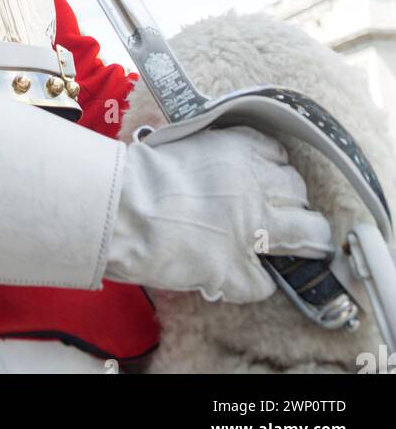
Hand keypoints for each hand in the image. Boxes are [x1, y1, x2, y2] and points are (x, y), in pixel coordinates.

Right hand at [102, 125, 334, 303]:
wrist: (122, 209)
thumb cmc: (139, 175)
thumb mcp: (184, 146)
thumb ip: (213, 157)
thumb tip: (220, 175)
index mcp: (239, 149)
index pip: (279, 157)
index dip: (276, 172)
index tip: (271, 180)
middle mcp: (256, 185)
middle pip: (298, 192)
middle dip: (294, 203)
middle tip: (284, 214)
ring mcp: (252, 229)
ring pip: (306, 234)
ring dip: (307, 242)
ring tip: (307, 249)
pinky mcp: (239, 269)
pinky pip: (264, 282)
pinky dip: (252, 282)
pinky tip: (237, 277)